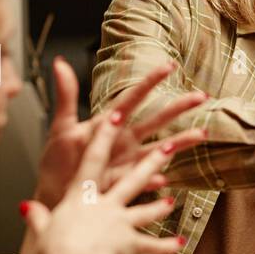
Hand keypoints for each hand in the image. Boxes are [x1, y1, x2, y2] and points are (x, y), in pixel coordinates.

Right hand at [23, 114, 187, 253]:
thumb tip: (26, 208)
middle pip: (133, 179)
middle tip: (170, 147)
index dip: (104, 136)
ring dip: (159, 206)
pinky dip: (165, 247)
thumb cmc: (56, 249)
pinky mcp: (131, 244)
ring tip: (171, 202)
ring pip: (146, 210)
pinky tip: (179, 244)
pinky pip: (151, 246)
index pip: (93, 160)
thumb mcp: (42, 229)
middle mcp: (106, 205)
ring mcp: (121, 223)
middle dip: (152, 161)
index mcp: (82, 197)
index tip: (116, 115)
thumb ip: (37, 217)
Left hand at [34, 57, 208, 208]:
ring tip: (201, 134)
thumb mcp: (61, 126)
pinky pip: (144, 181)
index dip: (151, 82)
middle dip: (179, 108)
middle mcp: (124, 140)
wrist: (54, 190)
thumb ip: (66, 96)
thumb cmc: (58, 160)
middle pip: (156, 120)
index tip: (169, 66)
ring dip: (180, 142)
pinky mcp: (125, 183)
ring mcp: (128, 162)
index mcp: (110, 124)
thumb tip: (59, 63)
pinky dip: (153, 181)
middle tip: (201, 96)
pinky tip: (164, 180)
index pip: (133, 98)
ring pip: (160, 149)